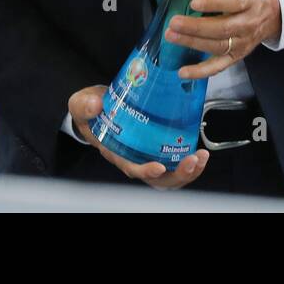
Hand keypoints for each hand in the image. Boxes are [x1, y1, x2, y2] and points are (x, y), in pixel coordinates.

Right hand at [67, 85, 209, 188]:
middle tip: (193, 160)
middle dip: (177, 174)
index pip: (131, 168)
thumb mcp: (81, 103)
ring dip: (189, 170)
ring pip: (170, 175)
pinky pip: (175, 162)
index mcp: (115, 151)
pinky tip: (200, 152)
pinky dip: (189, 161)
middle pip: (157, 179)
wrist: (97, 106)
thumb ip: (85, 104)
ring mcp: (147, 154)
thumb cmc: (90, 109)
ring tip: (202, 157)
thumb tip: (95, 104)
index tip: (159, 167)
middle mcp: (133, 157)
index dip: (145, 171)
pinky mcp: (157, 146)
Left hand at [166, 0, 280, 78]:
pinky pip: (219, 66)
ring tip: (171, 36)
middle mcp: (248, 23)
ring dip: (192, 43)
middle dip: (195, 27)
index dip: (213, 3)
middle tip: (174, 22)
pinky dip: (200, 71)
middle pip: (222, 28)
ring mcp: (243, 42)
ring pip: (217, 46)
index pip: (233, 2)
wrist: (274, 10)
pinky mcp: (237, 55)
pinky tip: (183, 72)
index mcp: (249, 0)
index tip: (193, 3)